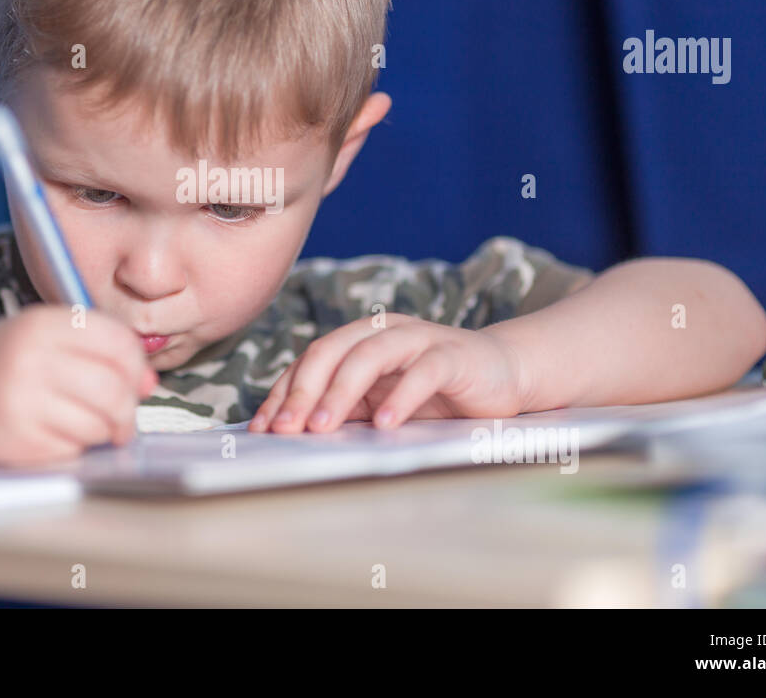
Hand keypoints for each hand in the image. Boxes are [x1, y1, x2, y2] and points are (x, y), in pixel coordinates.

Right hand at [0, 305, 156, 464]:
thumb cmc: (0, 364)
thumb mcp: (40, 338)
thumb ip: (95, 350)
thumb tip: (147, 383)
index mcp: (42, 323)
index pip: (117, 341)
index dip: (137, 365)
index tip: (137, 381)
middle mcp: (31, 357)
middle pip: (114, 387)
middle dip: (127, 408)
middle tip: (120, 417)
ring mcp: (23, 401)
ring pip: (99, 422)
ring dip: (102, 430)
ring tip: (80, 423)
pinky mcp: (19, 440)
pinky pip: (74, 447)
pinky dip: (75, 445)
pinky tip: (52, 434)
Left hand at [247, 314, 528, 432]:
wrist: (503, 375)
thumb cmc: (434, 394)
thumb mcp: (379, 403)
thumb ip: (343, 409)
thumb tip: (290, 433)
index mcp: (358, 338)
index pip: (309, 360)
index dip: (283, 392)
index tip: (262, 428)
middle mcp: (382, 331)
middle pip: (329, 352)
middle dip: (302, 392)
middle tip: (285, 428)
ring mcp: (417, 339)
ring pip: (367, 356)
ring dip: (339, 393)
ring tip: (321, 428)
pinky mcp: (451, 355)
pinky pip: (421, 372)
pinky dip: (399, 397)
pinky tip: (383, 424)